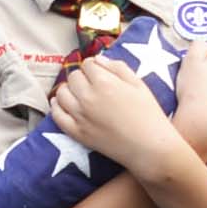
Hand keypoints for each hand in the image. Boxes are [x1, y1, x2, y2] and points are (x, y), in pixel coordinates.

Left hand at [47, 55, 190, 181]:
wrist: (150, 148)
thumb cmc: (149, 115)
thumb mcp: (138, 84)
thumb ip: (118, 67)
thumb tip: (98, 59)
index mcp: (105, 82)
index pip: (88, 64)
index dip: (94, 66)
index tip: (99, 72)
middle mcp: (88, 97)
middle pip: (73, 77)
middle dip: (82, 77)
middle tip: (91, 84)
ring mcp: (80, 116)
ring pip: (62, 93)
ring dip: (69, 89)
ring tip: (78, 92)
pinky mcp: (77, 133)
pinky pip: (57, 116)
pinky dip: (57, 106)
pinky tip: (61, 103)